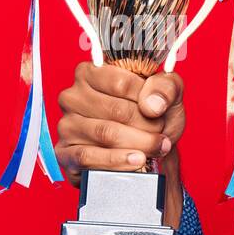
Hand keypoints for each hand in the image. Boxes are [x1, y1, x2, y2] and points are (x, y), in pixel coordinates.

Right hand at [54, 61, 185, 187]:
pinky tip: (136, 161)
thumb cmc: (153, 118)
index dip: (147, 99)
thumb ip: (165, 88)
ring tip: (157, 148)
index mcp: (91, 73)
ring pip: (106, 133)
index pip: (121, 82)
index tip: (160, 110)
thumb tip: (152, 105)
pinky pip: (89, 157)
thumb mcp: (167, 95)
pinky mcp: (66, 153)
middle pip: (116, 110)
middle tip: (162, 134)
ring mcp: (67, 125)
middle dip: (148, 125)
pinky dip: (117, 160)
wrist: (149, 154)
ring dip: (139, 143)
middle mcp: (73, 97)